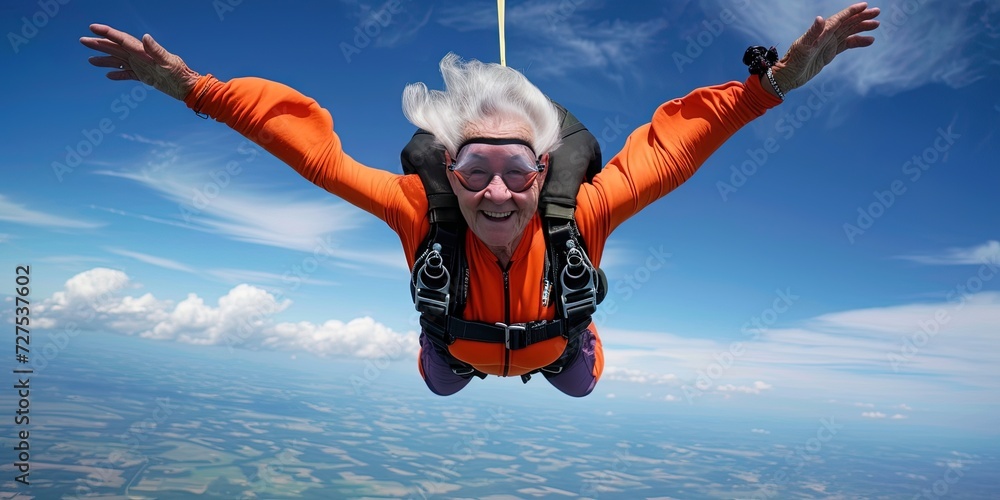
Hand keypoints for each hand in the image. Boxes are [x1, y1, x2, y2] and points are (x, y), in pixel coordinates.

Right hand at [80, 24, 199, 100]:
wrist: (188, 87)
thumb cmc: (181, 74)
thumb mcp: (169, 62)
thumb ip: (156, 50)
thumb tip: (145, 37)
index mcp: (143, 51)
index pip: (121, 39)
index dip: (107, 33)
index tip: (92, 27)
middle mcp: (140, 57)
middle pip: (115, 48)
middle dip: (99, 44)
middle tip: (82, 40)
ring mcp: (142, 67)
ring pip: (118, 61)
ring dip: (104, 59)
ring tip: (90, 60)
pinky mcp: (145, 77)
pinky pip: (128, 75)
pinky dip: (118, 75)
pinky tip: (108, 76)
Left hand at [771, 3, 879, 93]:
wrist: (788, 76)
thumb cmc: (793, 62)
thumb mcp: (802, 48)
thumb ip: (812, 33)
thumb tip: (820, 18)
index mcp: (821, 32)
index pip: (839, 18)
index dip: (852, 11)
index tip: (865, 6)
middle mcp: (826, 35)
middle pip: (847, 22)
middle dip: (862, 17)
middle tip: (877, 12)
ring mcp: (828, 43)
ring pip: (849, 32)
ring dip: (862, 27)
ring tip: (876, 24)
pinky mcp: (830, 53)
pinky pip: (847, 44)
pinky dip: (858, 41)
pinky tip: (870, 40)